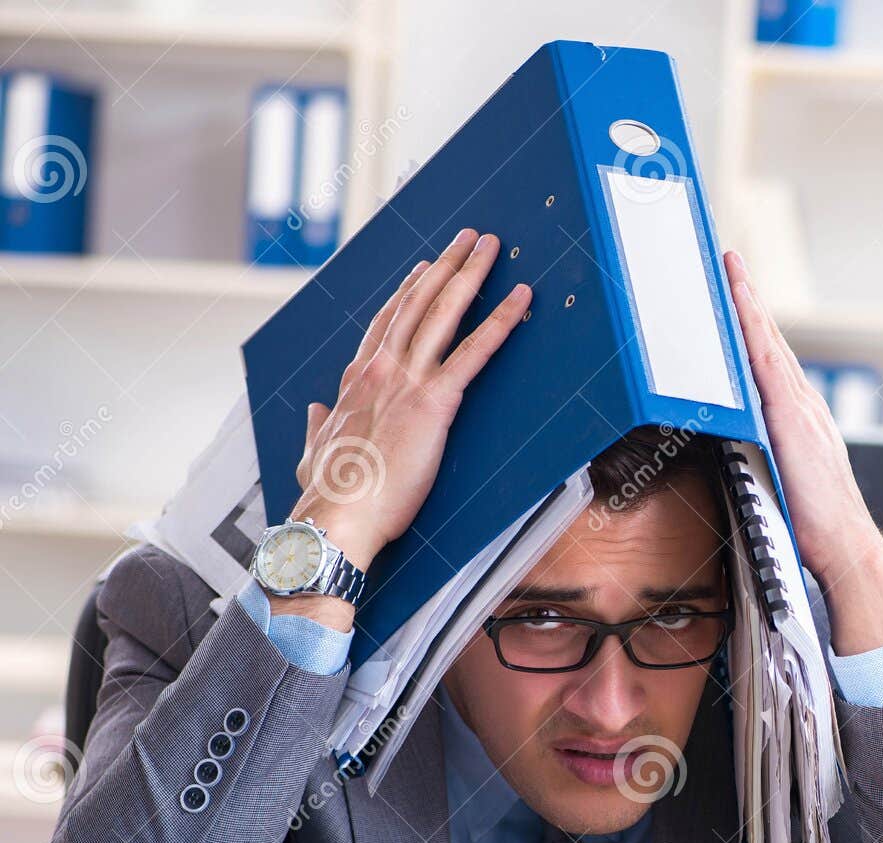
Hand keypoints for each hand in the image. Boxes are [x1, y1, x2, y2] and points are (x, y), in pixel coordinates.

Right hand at [277, 228, 530, 626]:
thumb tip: (317, 411)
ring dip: (471, 273)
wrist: (336, 517)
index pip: (385, 324)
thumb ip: (318, 427)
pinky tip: (521, 299)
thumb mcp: (314, 453)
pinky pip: (475, 352)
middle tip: (466, 238)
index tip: (422, 269)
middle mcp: (379, 369)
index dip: (406, 292)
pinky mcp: (435, 401)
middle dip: (445, 265)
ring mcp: (406, 380)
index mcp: (355, 381)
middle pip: (416, 303)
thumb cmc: (328, 496)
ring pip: (443, 312)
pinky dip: (501, 321)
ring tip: (490, 246)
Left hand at [724, 249, 882, 653]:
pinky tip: (738, 306)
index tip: (737, 291)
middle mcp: (803, 406)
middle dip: (748, 300)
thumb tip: (734, 449)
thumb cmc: (814, 527)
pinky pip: (766, 362)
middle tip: (726, 262)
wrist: (846, 547)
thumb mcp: (785, 480)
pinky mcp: (792, 418)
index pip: (771, 362)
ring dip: (747, 304)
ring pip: (768, 345)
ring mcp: (800, 409)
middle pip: (770, 342)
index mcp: (800, 420)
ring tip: (727, 270)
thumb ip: (765, 455)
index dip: (753, 325)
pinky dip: (752, 330)